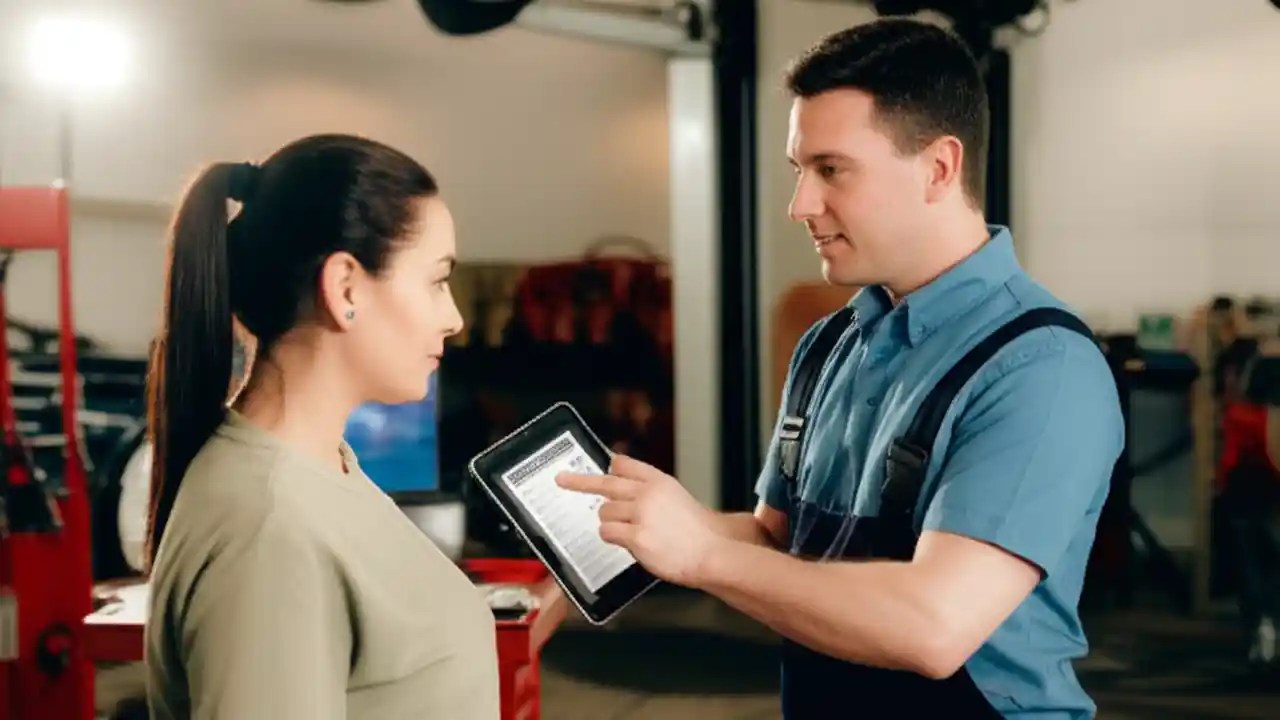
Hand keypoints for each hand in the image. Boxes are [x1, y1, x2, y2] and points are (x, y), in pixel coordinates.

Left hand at [556, 454, 720, 587]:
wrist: (711, 551)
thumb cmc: (697, 530)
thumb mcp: (675, 496)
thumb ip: (650, 489)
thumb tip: (622, 485)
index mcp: (659, 481)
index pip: (625, 465)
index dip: (609, 466)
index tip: (596, 465)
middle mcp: (648, 493)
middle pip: (605, 483)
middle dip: (579, 481)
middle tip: (563, 480)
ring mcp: (641, 514)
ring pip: (605, 513)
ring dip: (612, 523)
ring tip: (634, 532)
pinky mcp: (636, 536)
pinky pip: (608, 533)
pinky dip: (613, 538)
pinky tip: (631, 542)